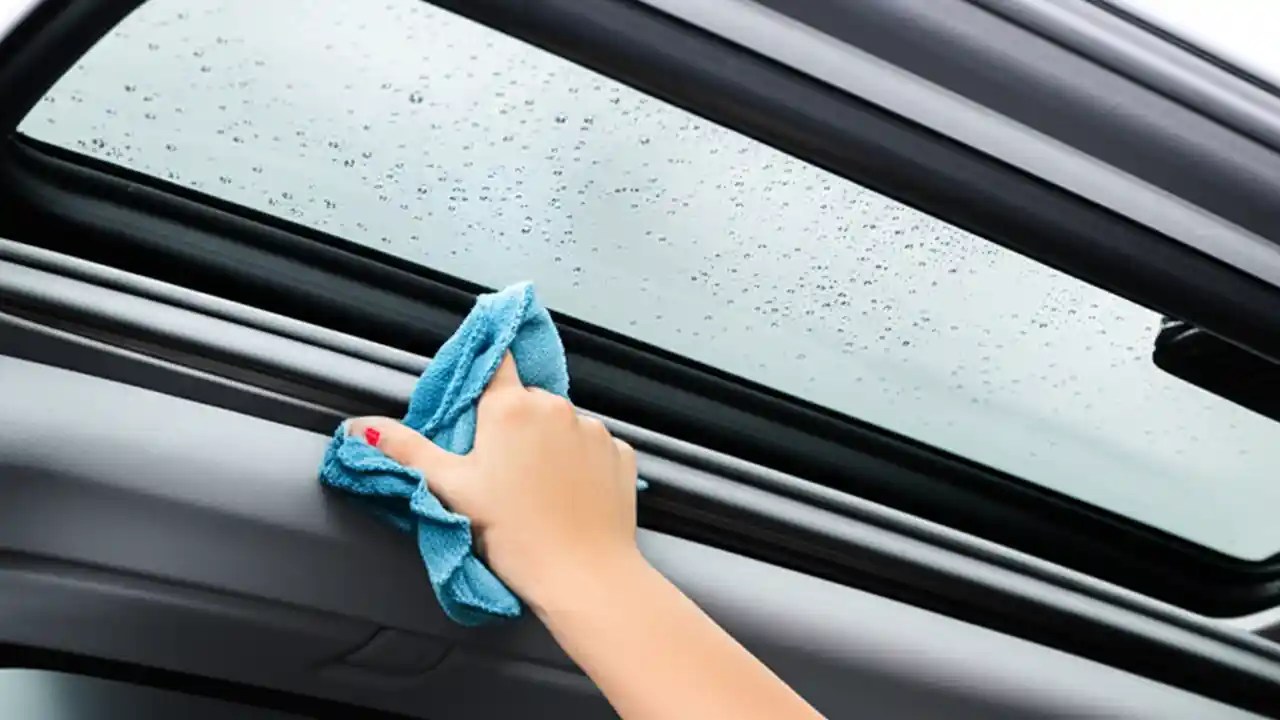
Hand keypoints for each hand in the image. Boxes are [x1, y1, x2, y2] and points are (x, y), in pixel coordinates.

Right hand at [348, 353, 641, 612]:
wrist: (585, 576)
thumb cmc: (516, 535)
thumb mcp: (451, 490)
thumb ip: (406, 451)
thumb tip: (361, 426)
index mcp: (511, 408)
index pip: (497, 363)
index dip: (487, 370)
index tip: (481, 385)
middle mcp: (556, 407)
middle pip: (526, 402)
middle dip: (513, 427)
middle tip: (499, 471)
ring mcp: (594, 430)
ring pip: (562, 426)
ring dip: (548, 446)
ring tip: (536, 491)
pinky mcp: (621, 454)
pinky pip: (594, 449)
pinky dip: (581, 466)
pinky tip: (568, 497)